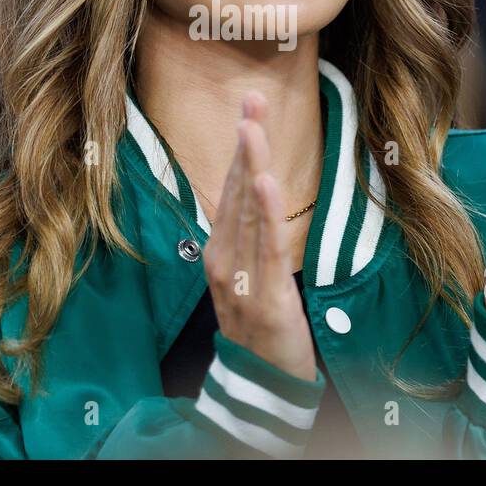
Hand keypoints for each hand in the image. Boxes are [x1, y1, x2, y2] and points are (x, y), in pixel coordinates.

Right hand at [202, 93, 316, 381]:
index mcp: (221, 249)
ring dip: (251, 165)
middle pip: (236, 189)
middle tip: (251, 98)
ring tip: (254, 126)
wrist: (260, 387)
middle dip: (245, 142)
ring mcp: (240, 276)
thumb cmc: (258, 327)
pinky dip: (263, 212)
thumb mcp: (249, 275)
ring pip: (247, 211)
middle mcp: (223, 257)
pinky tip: (263, 180)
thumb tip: (256, 193)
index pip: (232, 187)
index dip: (241, 146)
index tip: (250, 105)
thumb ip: (250, 237)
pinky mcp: (264, 295)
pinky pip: (264, 247)